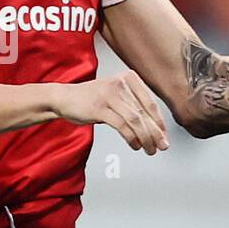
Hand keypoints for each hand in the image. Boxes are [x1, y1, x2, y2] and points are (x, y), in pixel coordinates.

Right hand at [55, 70, 169, 153]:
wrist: (64, 98)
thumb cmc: (92, 99)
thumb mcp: (116, 96)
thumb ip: (133, 106)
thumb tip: (154, 127)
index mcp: (128, 78)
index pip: (150, 103)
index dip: (159, 122)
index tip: (163, 134)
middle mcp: (121, 84)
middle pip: (144, 112)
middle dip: (156, 133)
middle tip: (162, 145)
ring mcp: (110, 95)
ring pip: (135, 120)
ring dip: (145, 138)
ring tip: (149, 149)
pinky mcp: (100, 108)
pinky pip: (122, 126)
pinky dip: (131, 138)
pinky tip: (135, 145)